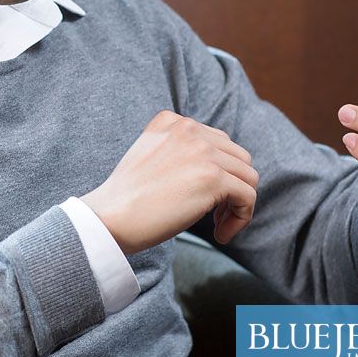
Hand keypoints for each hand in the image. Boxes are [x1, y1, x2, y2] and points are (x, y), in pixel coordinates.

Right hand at [81, 110, 258, 253]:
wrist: (109, 216)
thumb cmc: (125, 199)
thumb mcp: (150, 158)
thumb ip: (179, 153)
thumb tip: (218, 174)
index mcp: (171, 121)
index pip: (217, 142)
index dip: (218, 173)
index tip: (204, 198)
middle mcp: (189, 129)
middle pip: (238, 157)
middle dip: (232, 187)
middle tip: (214, 215)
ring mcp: (203, 151)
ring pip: (248, 177)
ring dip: (238, 204)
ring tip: (218, 226)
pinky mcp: (213, 178)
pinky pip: (247, 197)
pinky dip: (240, 219)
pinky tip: (220, 235)